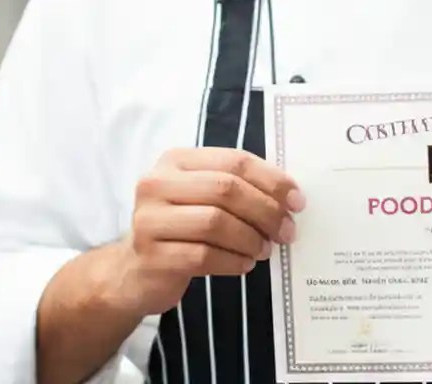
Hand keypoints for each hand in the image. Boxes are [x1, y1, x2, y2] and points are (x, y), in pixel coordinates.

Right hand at [115, 148, 304, 316]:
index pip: (234, 161)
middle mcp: (156, 184)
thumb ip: (237, 188)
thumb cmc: (181, 229)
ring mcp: (149, 220)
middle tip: (287, 231)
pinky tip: (244, 264)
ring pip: (215, 223)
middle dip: (265, 211)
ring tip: (265, 249)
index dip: (272, 180)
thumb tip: (290, 196)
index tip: (297, 201)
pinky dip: (233, 261)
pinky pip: (203, 256)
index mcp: (175, 160)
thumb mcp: (202, 197)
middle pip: (226, 190)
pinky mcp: (151, 256)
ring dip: (250, 239)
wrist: (134, 271)